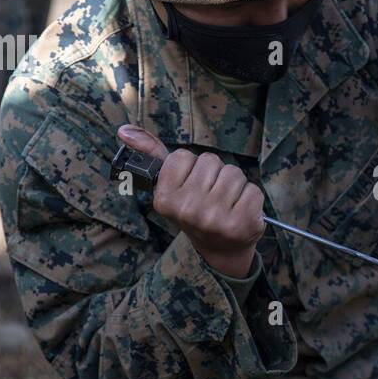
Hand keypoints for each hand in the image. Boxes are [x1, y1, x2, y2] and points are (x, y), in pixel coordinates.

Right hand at [117, 124, 264, 277]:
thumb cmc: (195, 210)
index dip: (191, 167)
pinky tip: (242, 212)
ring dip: (235, 185)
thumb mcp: (171, 184)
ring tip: (227, 203)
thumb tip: (124, 129)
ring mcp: (214, 218)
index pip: (183, 156)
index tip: (191, 185)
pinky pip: (253, 190)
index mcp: (164, 199)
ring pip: (234, 174)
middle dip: (215, 174)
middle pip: (212, 161)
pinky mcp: (240, 224)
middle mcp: (187, 210)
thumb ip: (151, 155)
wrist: (221, 249)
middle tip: (212, 196)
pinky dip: (251, 198)